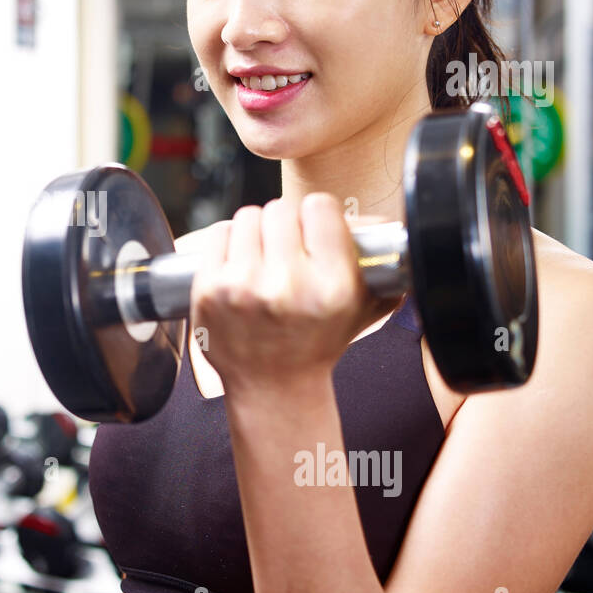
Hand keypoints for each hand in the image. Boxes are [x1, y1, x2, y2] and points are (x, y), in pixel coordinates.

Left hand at [190, 194, 393, 394]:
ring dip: (257, 230)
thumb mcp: (363, 306)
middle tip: (288, 246)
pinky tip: (241, 261)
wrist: (273, 386)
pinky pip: (219, 234)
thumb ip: (380, 263)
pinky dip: (230, 241)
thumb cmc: (319, 341)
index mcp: (332, 286)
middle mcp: (287, 285)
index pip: (319, 206)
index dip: (318, 215)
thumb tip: (384, 222)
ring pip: (248, 216)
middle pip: (281, 208)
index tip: (316, 230)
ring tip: (264, 255)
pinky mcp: (209, 290)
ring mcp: (242, 287)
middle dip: (286, 223)